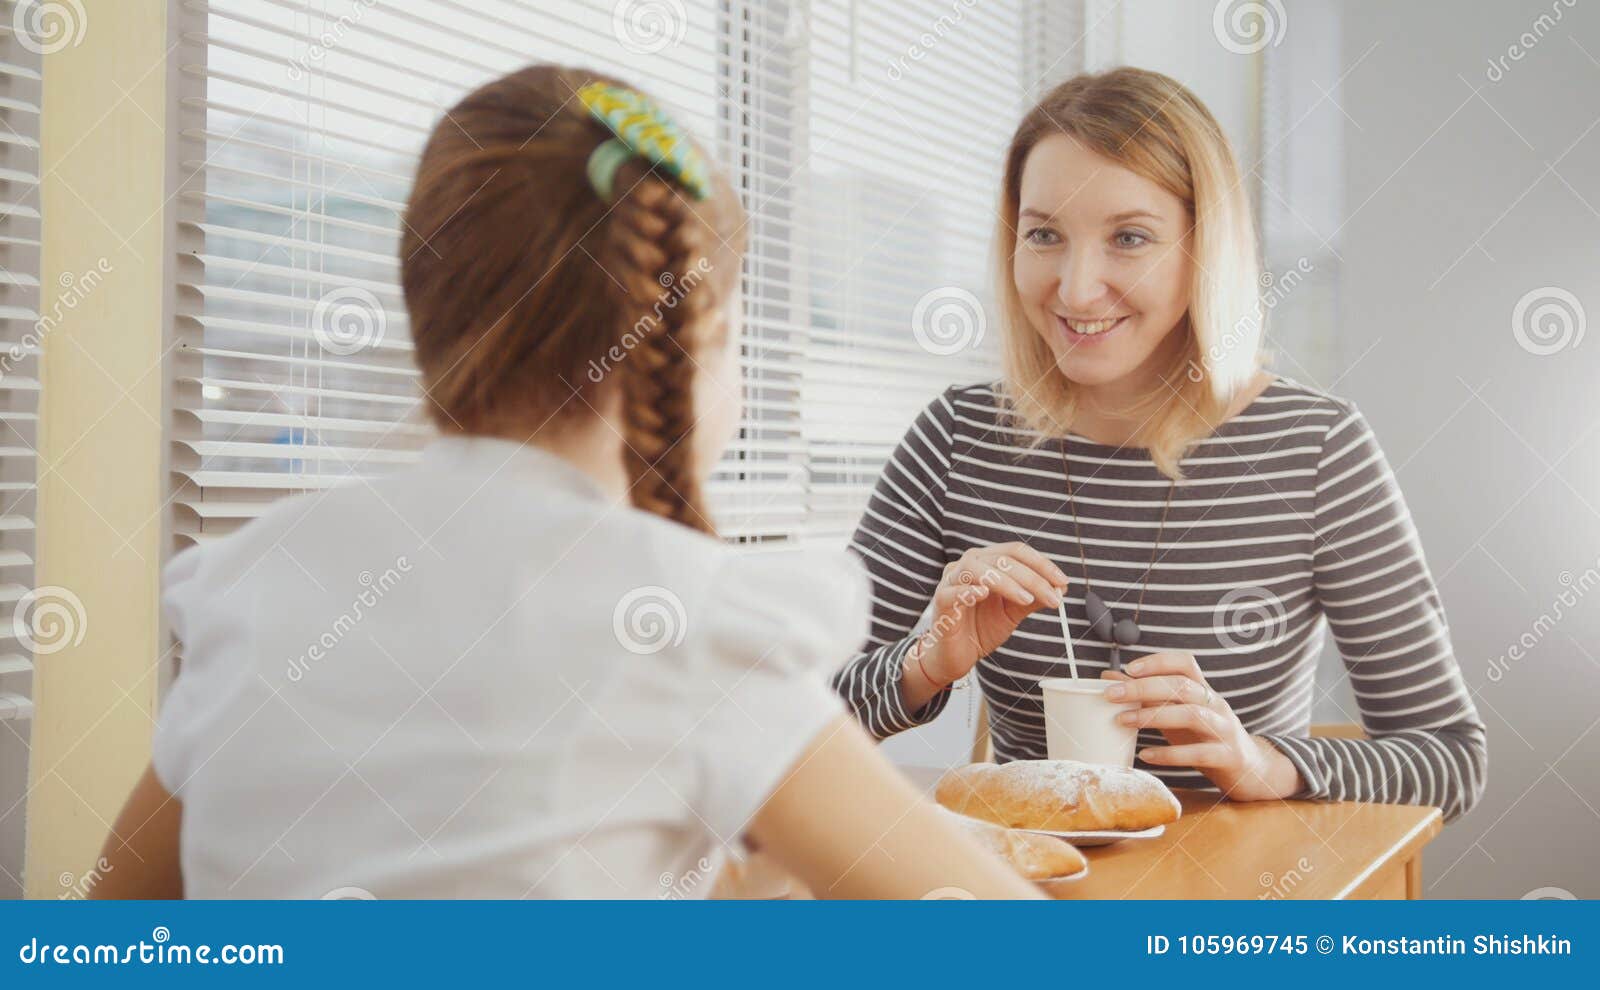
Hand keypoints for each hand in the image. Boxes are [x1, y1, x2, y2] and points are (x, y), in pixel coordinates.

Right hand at [901, 543, 1069, 707]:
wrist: (956, 656)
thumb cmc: (980, 629)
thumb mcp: (1012, 612)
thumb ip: (1033, 598)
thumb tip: (1060, 588)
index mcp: (986, 563)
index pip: (1015, 552)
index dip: (1041, 564)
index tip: (1063, 581)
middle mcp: (968, 566)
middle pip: (1000, 559)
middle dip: (1032, 577)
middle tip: (1053, 597)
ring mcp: (951, 582)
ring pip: (976, 569)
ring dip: (1006, 582)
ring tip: (1025, 599)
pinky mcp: (940, 603)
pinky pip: (952, 592)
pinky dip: (968, 591)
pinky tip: (983, 595)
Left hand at [1101, 652, 1303, 801]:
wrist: (1250, 770)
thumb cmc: (1206, 737)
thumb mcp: (1177, 713)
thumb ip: (1149, 697)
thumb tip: (1110, 678)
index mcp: (1204, 691)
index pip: (1185, 663)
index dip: (1158, 661)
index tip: (1128, 668)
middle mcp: (1216, 705)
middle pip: (1183, 686)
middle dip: (1144, 687)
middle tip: (1112, 695)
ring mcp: (1225, 730)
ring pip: (1193, 714)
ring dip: (1154, 715)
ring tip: (1123, 720)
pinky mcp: (1227, 756)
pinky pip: (1199, 753)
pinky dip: (1170, 754)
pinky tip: (1146, 755)